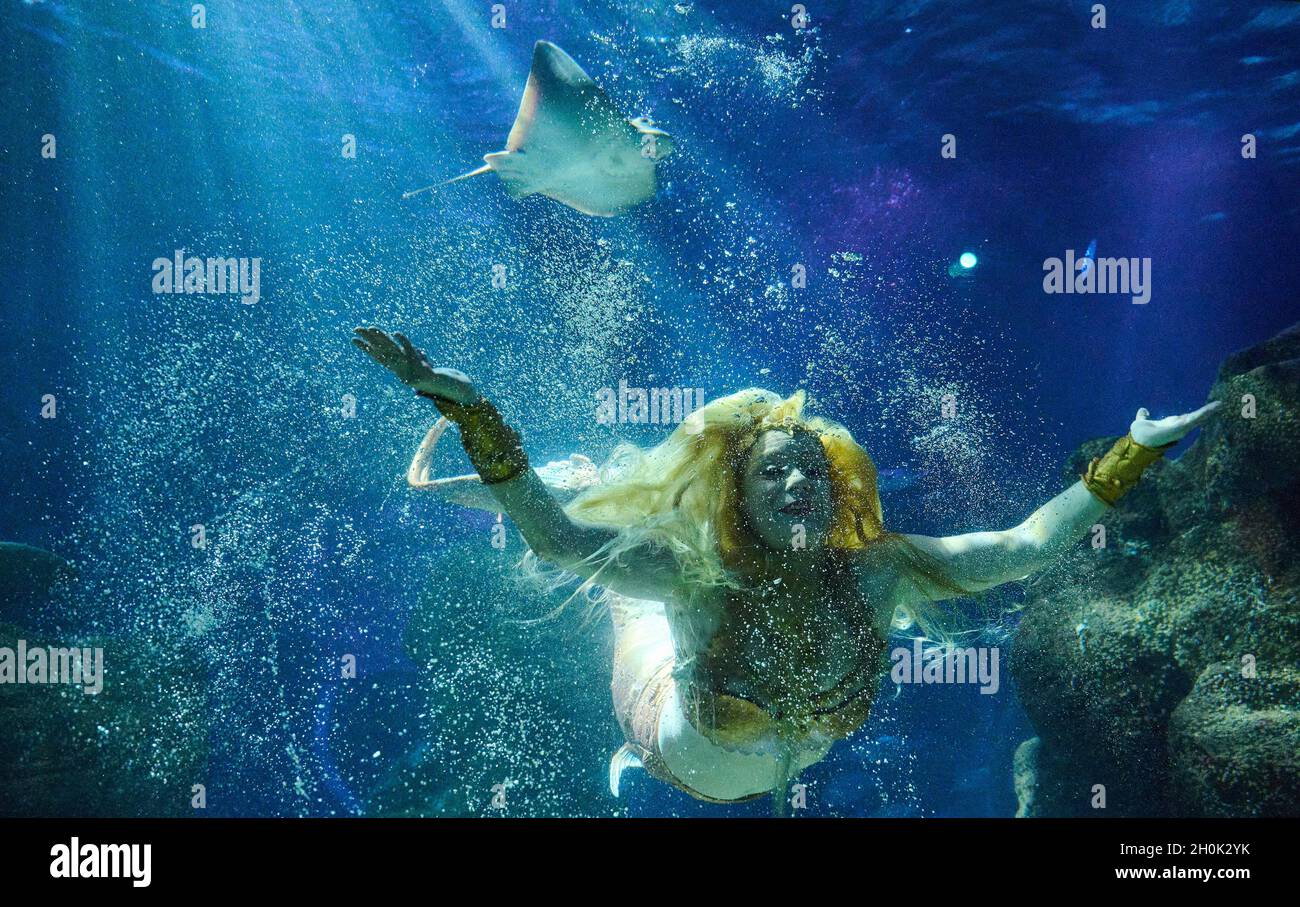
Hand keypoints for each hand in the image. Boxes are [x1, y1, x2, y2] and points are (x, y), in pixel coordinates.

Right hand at [352, 327, 478, 403]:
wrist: (446, 388)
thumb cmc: (433, 377)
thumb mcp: (421, 365)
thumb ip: (417, 357)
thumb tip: (415, 349)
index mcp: (397, 368)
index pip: (378, 356)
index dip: (365, 348)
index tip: (352, 339)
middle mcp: (400, 368)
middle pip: (382, 350)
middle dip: (368, 339)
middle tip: (355, 329)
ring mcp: (409, 368)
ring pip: (392, 350)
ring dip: (381, 339)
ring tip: (370, 328)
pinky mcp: (420, 367)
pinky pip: (410, 351)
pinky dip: (404, 343)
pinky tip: (396, 333)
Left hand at [1129, 401, 1221, 447]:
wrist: (1138, 442)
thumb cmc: (1140, 435)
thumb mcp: (1142, 422)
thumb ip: (1143, 417)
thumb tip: (1142, 410)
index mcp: (1172, 424)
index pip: (1186, 418)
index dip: (1195, 414)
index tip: (1205, 410)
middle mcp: (1178, 427)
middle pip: (1196, 418)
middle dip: (1207, 412)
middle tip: (1219, 404)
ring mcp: (1181, 428)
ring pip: (1198, 418)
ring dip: (1209, 411)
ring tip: (1219, 404)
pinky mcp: (1181, 427)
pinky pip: (1195, 419)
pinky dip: (1204, 413)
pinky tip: (1213, 408)